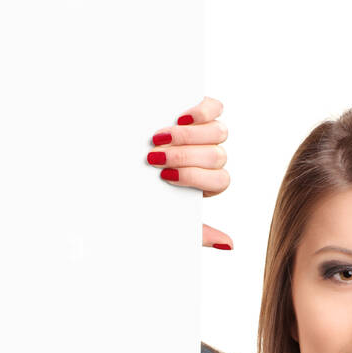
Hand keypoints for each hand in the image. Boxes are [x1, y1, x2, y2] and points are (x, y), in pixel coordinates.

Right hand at [146, 95, 232, 249]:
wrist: (121, 168)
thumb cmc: (148, 195)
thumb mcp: (169, 218)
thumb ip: (199, 234)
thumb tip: (229, 245)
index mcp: (209, 184)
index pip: (219, 182)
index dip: (195, 177)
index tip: (166, 177)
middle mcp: (213, 159)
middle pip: (217, 156)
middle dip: (185, 157)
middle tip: (156, 157)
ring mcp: (208, 133)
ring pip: (219, 133)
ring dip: (188, 136)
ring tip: (161, 137)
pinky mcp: (200, 110)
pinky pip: (214, 107)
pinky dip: (202, 111)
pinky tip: (180, 116)